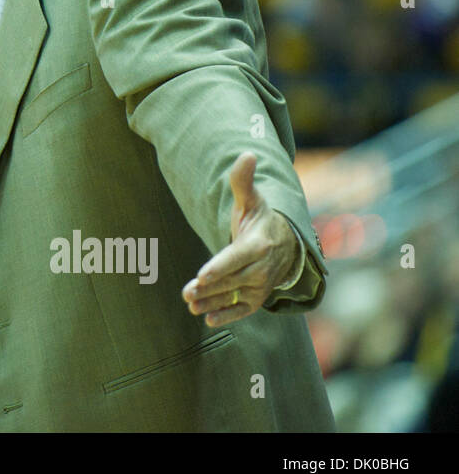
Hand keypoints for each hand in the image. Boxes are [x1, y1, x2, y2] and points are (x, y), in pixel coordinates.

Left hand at [181, 152, 302, 325]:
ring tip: (190, 304)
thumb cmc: (260, 219)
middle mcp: (263, 268)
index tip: (202, 274)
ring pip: (235, 296)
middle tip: (187, 292)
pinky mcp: (258, 298)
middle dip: (210, 287)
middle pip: (233, 280)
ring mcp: (262, 285)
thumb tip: (246, 155)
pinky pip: (243, 309)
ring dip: (212, 302)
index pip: (237, 257)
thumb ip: (243, 181)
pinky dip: (228, 316)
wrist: (285, 244)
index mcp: (260, 244)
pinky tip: (208, 319)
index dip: (220, 267)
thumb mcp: (252, 200)